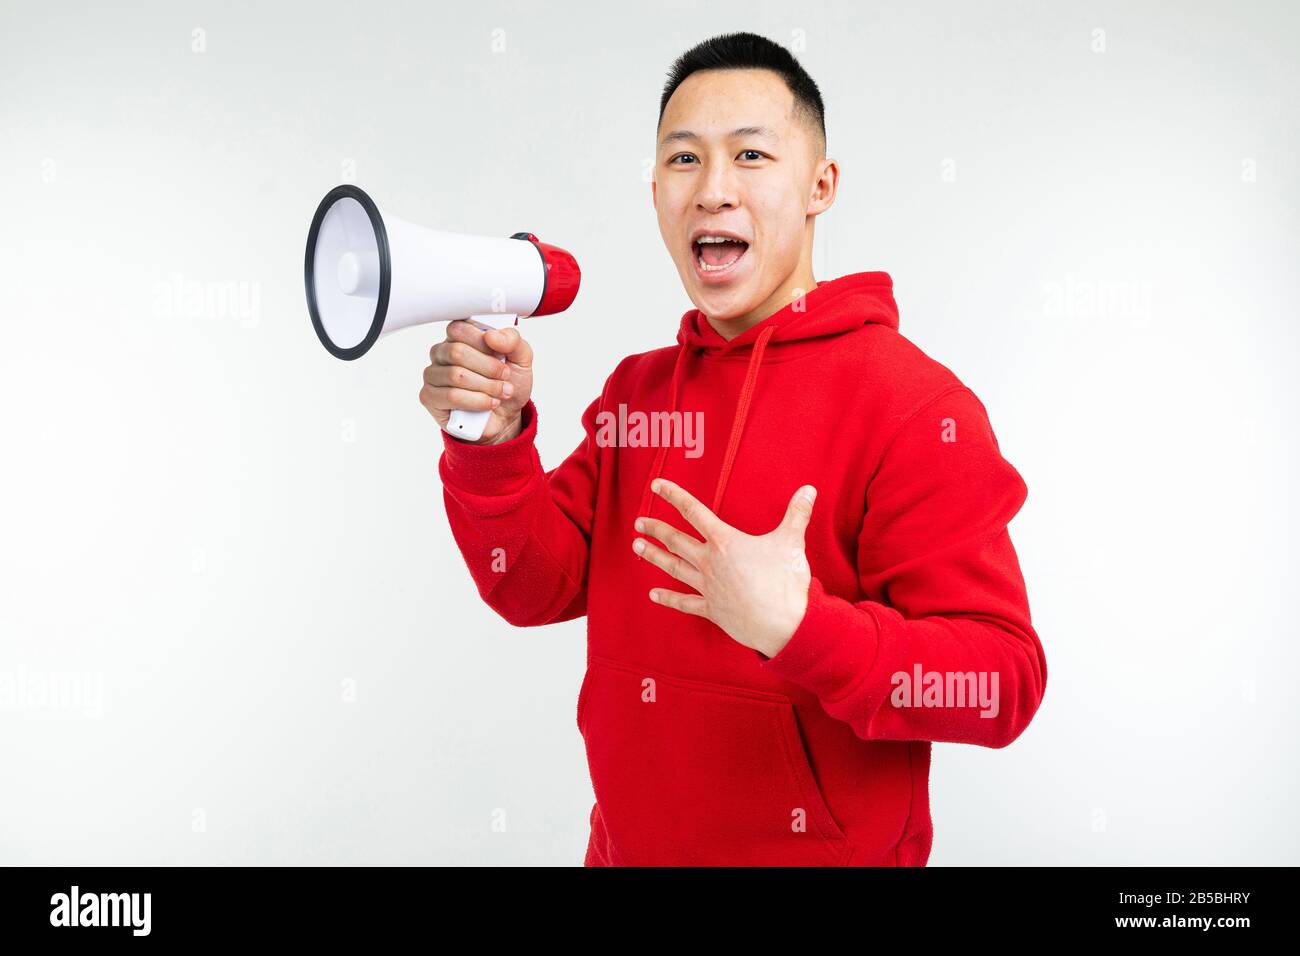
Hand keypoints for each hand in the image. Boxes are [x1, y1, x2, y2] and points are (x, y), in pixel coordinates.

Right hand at [419, 321, 533, 444]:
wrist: (506, 416)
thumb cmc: (507, 383)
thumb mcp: (521, 358)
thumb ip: (512, 340)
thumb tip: (491, 335)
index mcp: (460, 336)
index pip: (460, 328)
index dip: (484, 343)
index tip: (501, 355)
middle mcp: (442, 352)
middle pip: (457, 352)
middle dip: (488, 367)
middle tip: (504, 376)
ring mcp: (433, 374)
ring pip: (455, 375)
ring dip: (486, 386)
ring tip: (501, 392)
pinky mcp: (430, 397)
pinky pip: (452, 396)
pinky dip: (477, 401)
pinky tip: (489, 403)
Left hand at [632, 478, 816, 658]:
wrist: (784, 624)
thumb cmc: (786, 582)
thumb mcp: (792, 541)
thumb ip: (797, 513)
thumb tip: (809, 489)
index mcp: (725, 542)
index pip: (694, 512)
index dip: (674, 496)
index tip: (656, 485)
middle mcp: (710, 562)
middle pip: (676, 541)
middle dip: (656, 530)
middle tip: (639, 522)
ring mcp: (707, 587)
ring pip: (674, 568)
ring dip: (653, 556)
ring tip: (636, 546)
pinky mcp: (711, 610)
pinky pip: (684, 603)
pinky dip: (668, 599)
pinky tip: (653, 595)